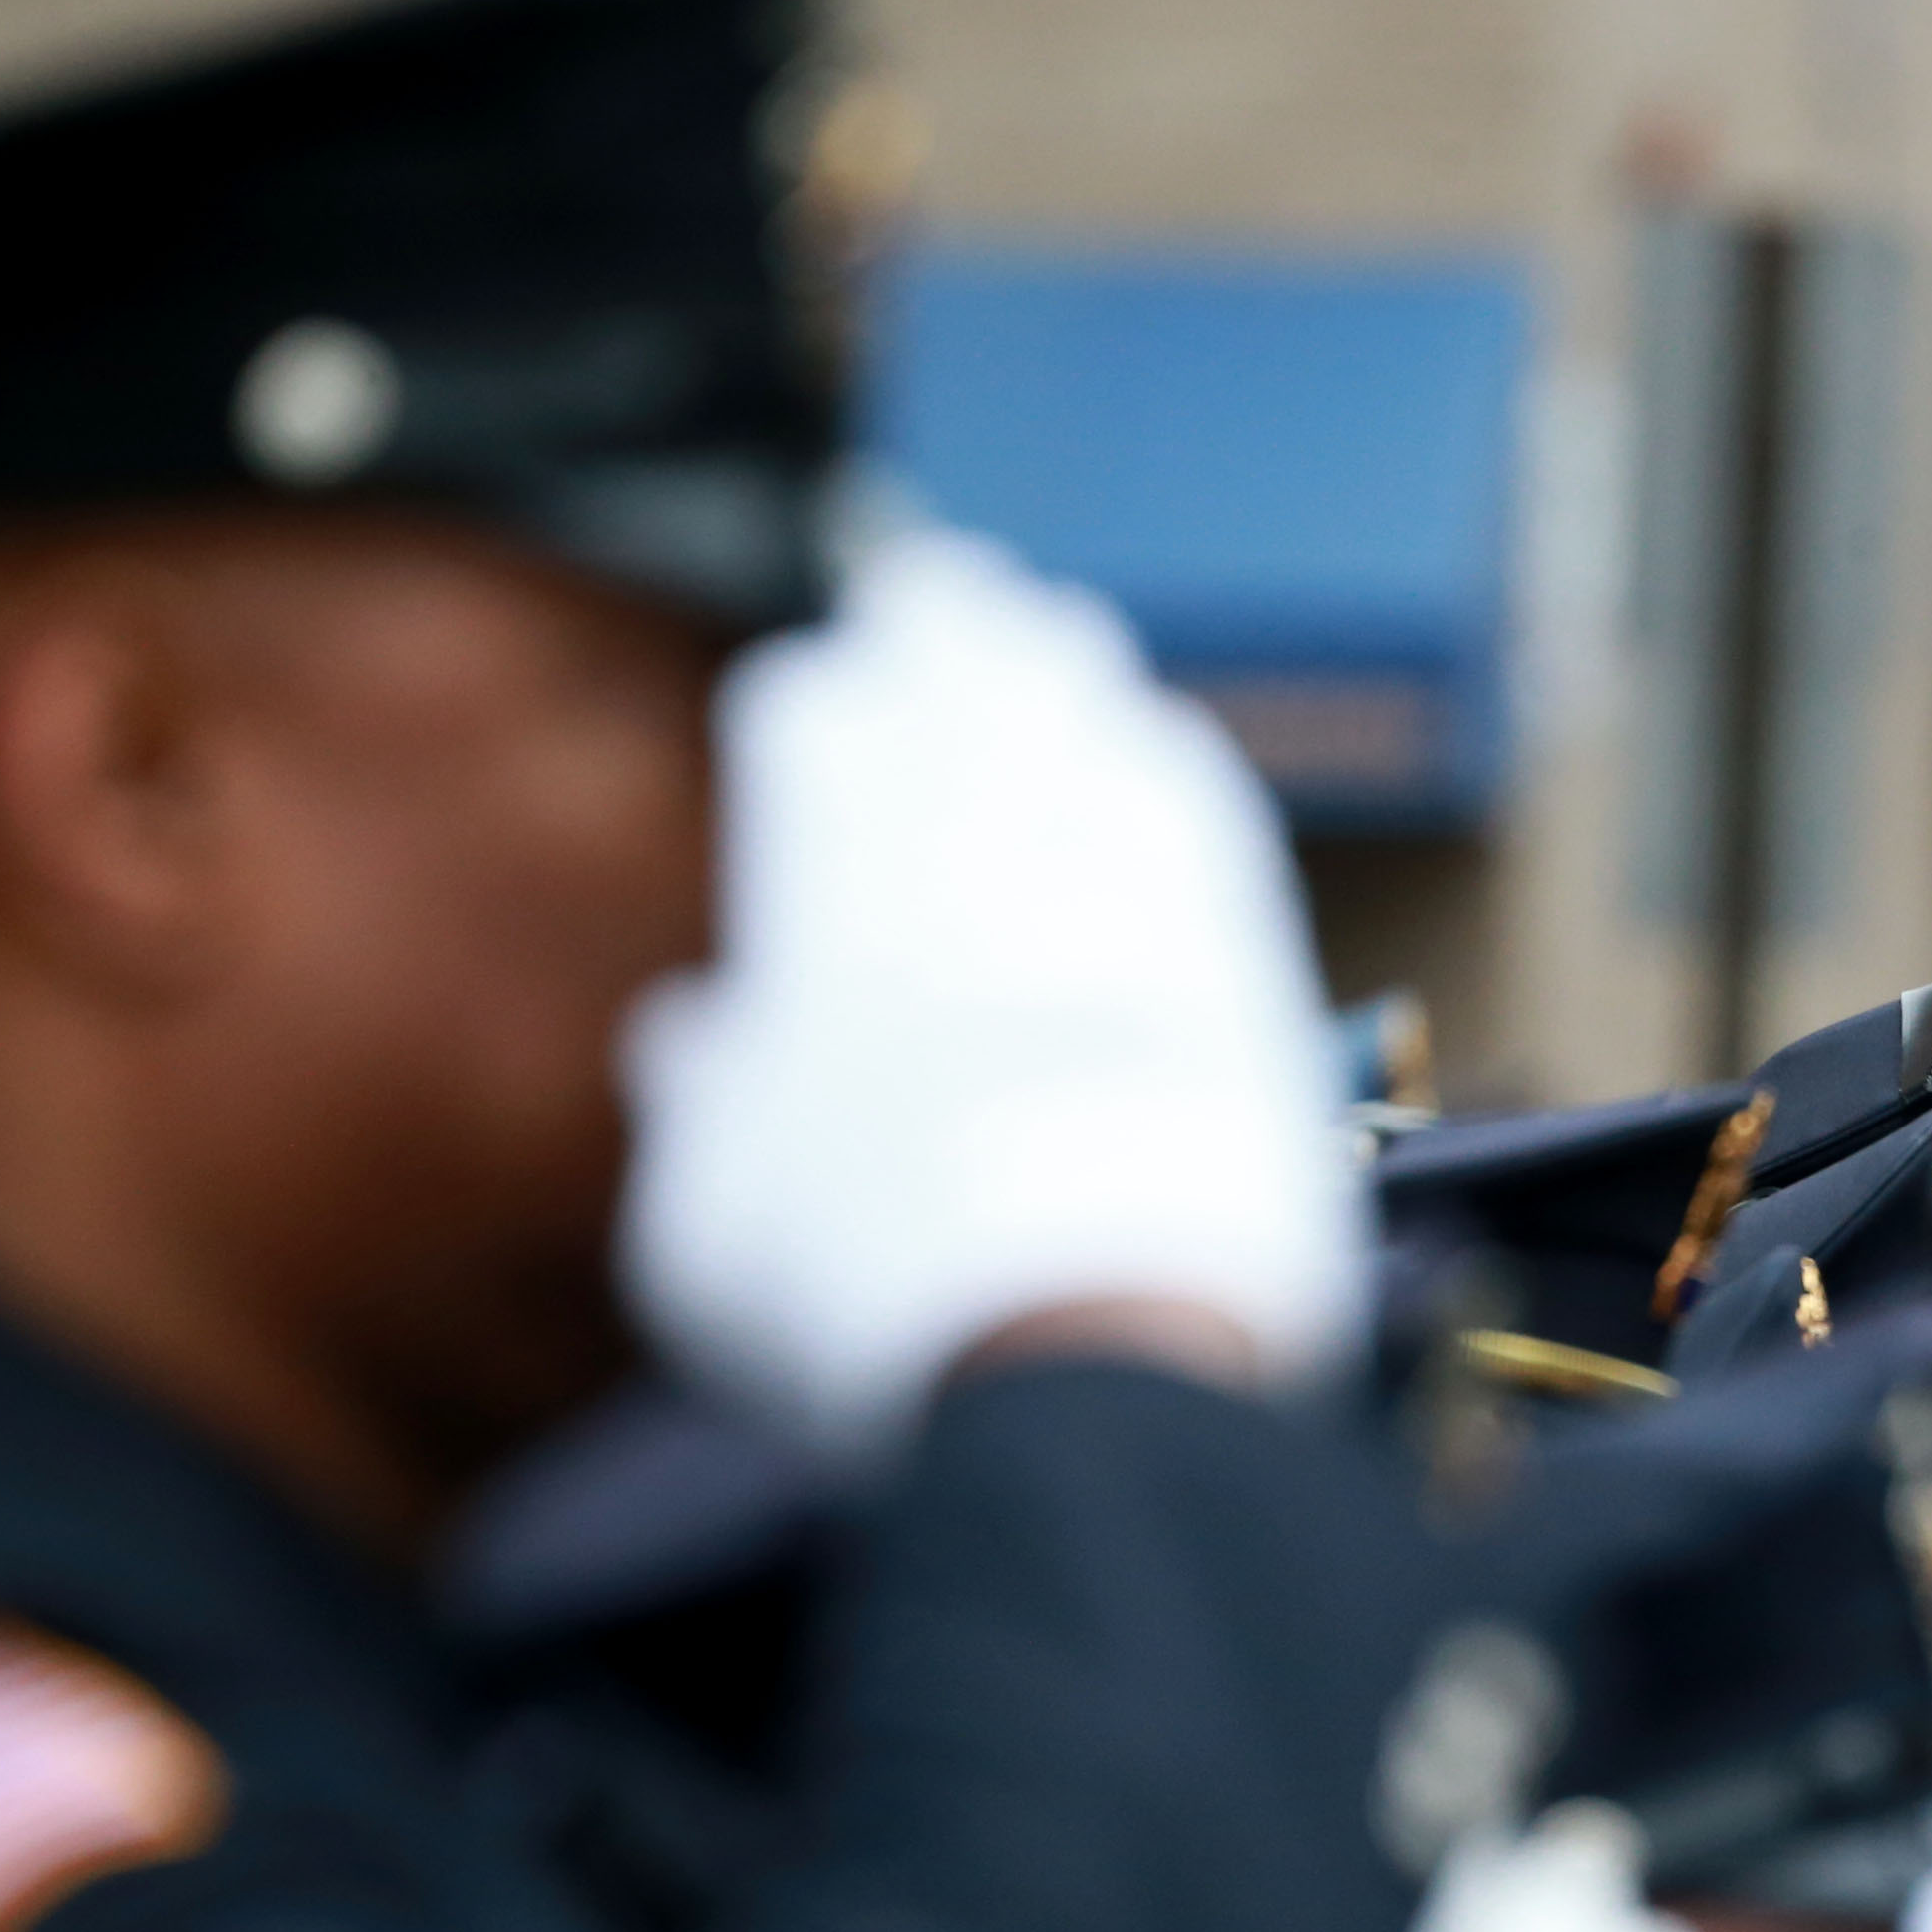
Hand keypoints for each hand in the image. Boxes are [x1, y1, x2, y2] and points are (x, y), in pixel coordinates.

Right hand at [622, 525, 1367, 1461]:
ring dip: (1062, 673)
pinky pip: (1204, 807)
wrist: (1095, 1340)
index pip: (818, 727)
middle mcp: (981, 844)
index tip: (825, 692)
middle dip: (946, 634)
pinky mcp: (1244, 949)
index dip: (822, 708)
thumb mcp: (708, 1222)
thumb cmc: (866, 1299)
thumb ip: (699, 1105)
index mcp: (830, 882)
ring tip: (1051, 641)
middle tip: (944, 590)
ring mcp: (1121, 879)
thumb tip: (688, 1037)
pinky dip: (1172, 764)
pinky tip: (1168, 748)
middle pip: (964, 686)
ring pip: (1091, 720)